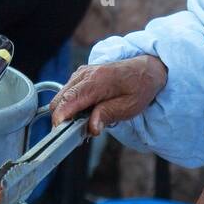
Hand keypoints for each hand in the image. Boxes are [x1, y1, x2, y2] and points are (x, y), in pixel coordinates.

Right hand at [49, 55, 167, 135]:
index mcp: (97, 81)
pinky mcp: (79, 77)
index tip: (58, 132)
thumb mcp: (129, 106)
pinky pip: (67, 94)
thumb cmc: (139, 87)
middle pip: (60, 100)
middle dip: (63, 119)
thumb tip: (91, 128)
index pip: (70, 99)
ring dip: (67, 113)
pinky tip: (86, 113)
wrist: (144, 70)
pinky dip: (71, 106)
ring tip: (86, 123)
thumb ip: (108, 115)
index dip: (60, 117)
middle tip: (77, 134)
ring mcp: (80, 74)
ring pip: (61, 97)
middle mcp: (85, 74)